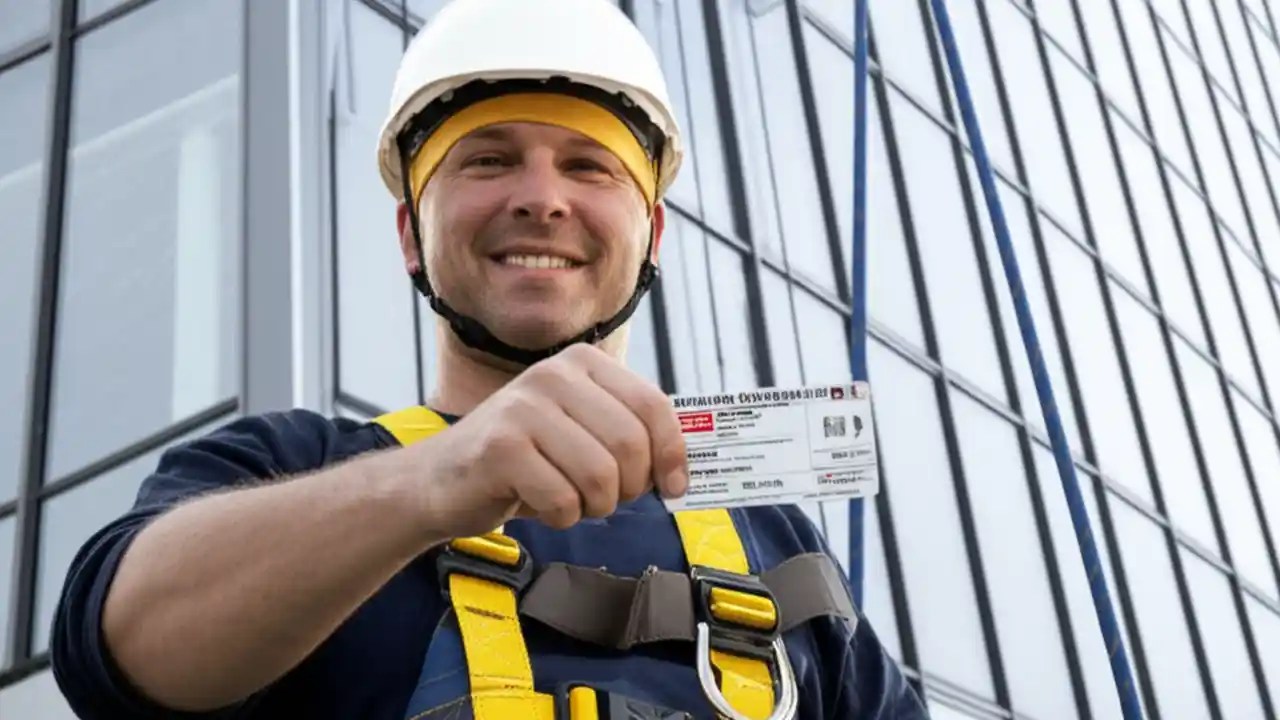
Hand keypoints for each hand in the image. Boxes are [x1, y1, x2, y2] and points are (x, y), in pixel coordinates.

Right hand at [407, 344, 688, 537]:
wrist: (441, 480)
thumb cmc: (524, 461)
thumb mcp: (581, 430)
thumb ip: (629, 435)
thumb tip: (684, 470)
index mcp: (582, 363)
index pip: (654, 406)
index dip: (673, 454)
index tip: (675, 487)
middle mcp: (553, 374)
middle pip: (631, 445)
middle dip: (629, 488)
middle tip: (605, 499)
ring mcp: (523, 408)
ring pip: (600, 477)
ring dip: (593, 507)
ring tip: (569, 500)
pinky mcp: (500, 448)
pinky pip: (562, 501)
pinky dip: (559, 518)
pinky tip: (536, 504)